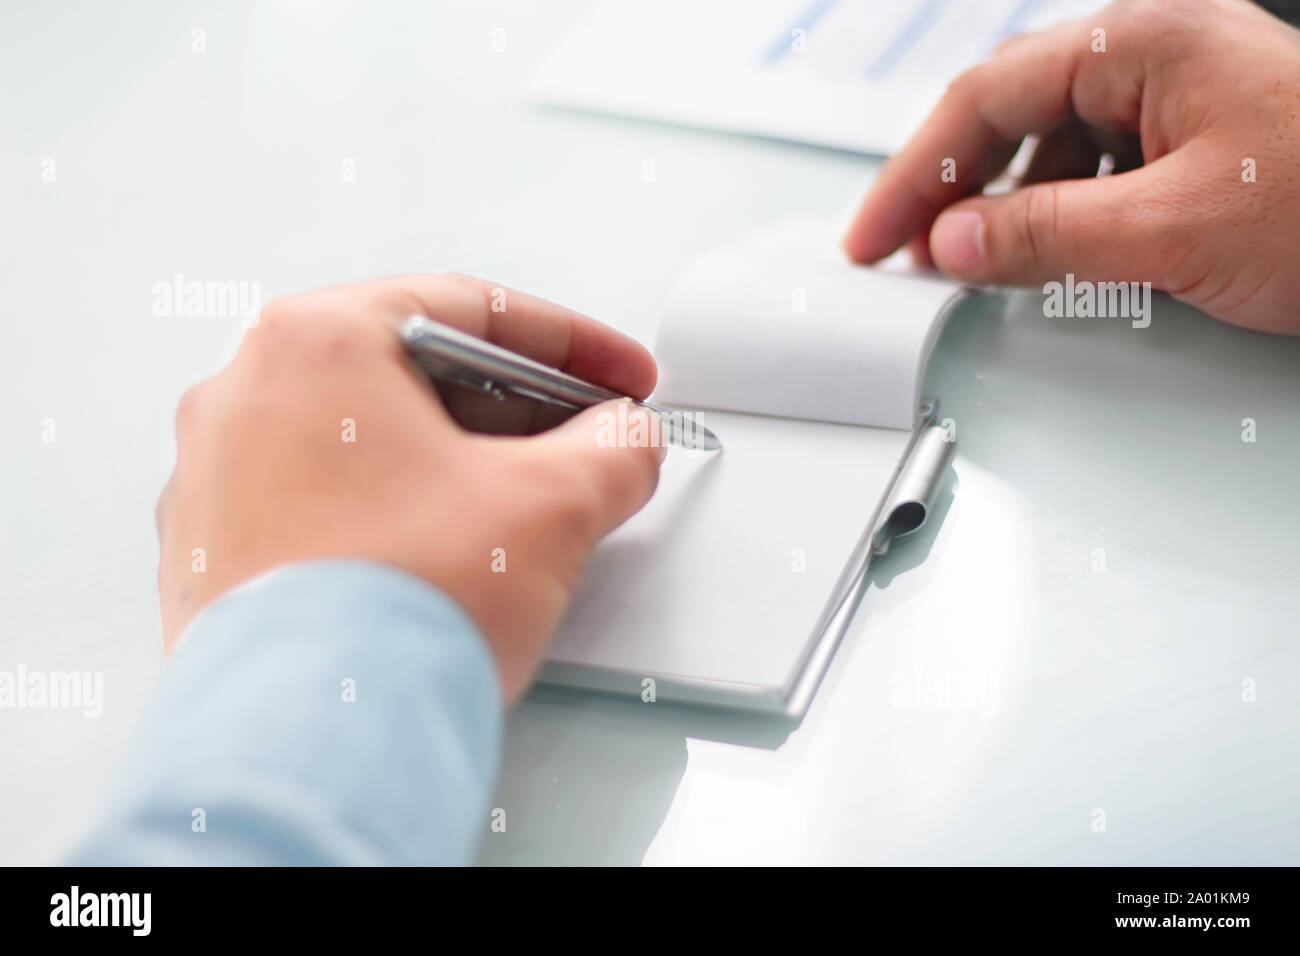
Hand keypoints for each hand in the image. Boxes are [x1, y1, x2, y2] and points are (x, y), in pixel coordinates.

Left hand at [155, 275, 663, 699]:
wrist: (312, 743)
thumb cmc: (390, 614)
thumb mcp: (551, 507)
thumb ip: (613, 449)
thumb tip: (625, 440)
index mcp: (315, 342)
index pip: (472, 311)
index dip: (573, 344)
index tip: (620, 374)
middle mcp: (245, 393)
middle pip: (416, 373)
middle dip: (517, 408)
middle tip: (582, 439)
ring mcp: (220, 474)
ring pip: (368, 439)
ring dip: (458, 460)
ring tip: (526, 504)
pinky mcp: (217, 550)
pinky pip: (327, 500)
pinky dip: (398, 510)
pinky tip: (454, 553)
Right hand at [844, 0, 1299, 333]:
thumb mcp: (1174, 230)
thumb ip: (1047, 234)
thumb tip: (956, 242)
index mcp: (1148, 40)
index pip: (988, 96)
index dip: (916, 172)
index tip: (875, 234)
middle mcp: (1158, 55)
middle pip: (1010, 110)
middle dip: (949, 184)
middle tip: (902, 250)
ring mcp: (1178, 98)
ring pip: (1049, 142)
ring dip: (998, 203)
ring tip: (965, 260)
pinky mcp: (1193, 146)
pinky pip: (1093, 168)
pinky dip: (1050, 213)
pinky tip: (1038, 251)